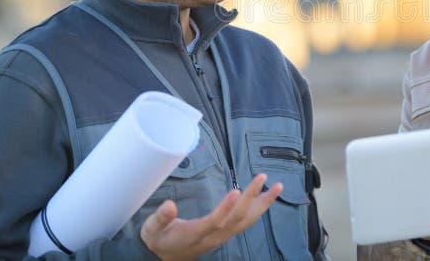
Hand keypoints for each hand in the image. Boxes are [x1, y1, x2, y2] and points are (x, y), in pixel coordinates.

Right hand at [140, 173, 281, 260]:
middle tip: (263, 177)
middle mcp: (213, 236)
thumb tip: (168, 205)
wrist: (162, 258)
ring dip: (262, 203)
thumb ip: (161, 218)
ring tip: (277, 187)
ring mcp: (221, 236)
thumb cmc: (159, 240)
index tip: (236, 191)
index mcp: (196, 234)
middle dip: (252, 197)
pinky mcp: (224, 233)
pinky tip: (265, 198)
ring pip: (246, 221)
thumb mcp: (152, 230)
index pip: (215, 221)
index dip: (226, 207)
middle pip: (236, 218)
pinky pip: (245, 222)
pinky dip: (258, 209)